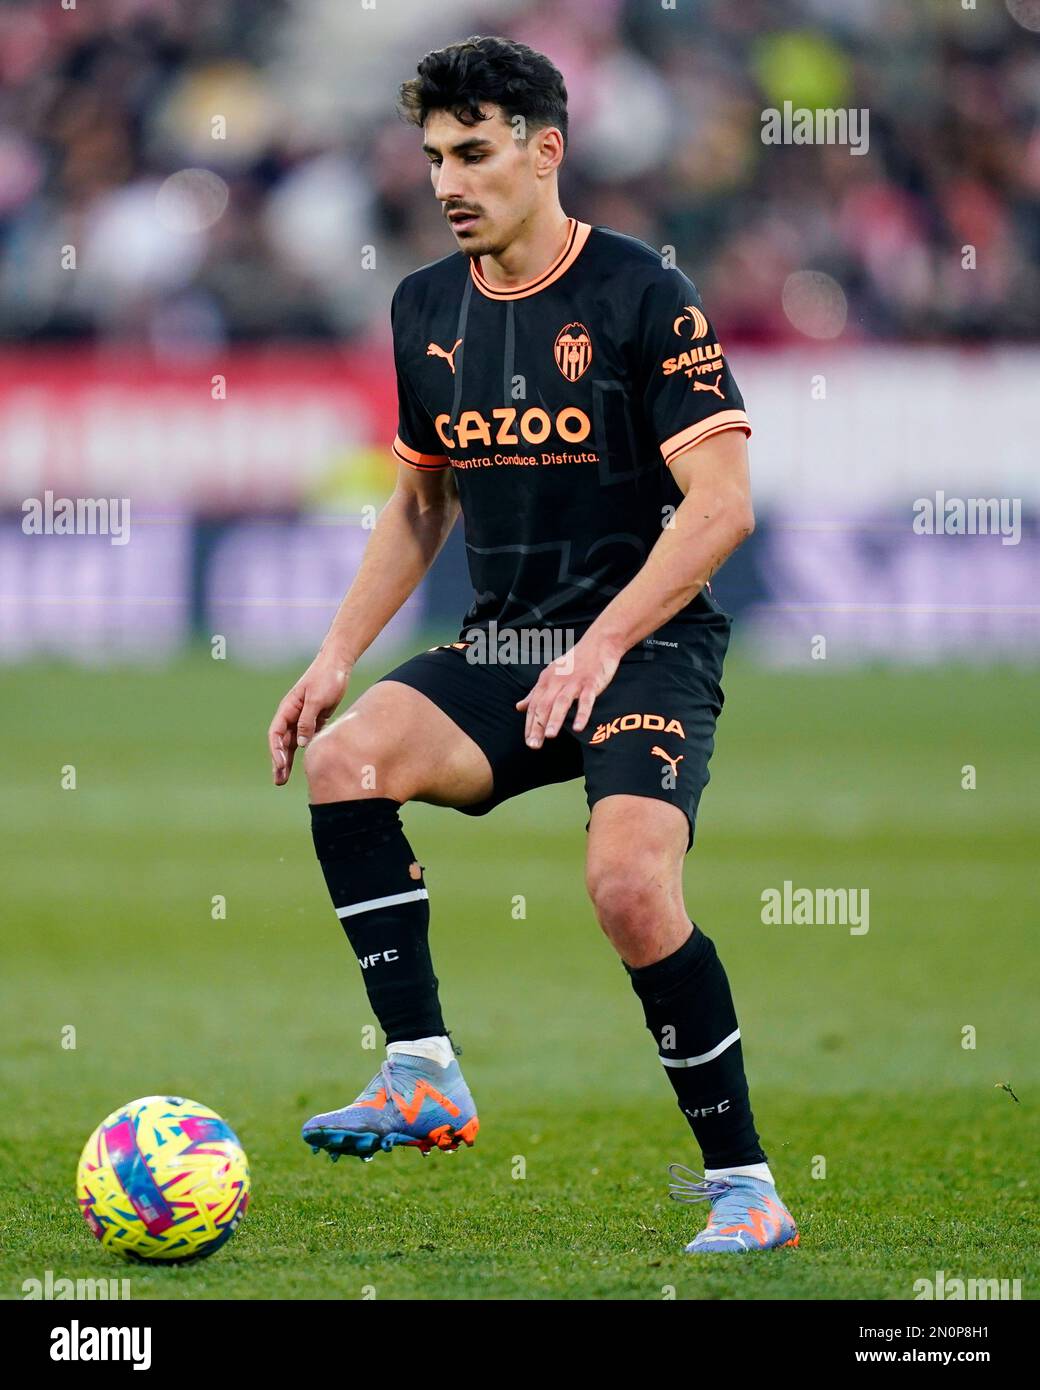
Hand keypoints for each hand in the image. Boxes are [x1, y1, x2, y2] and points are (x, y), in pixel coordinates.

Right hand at [268, 649, 353, 784]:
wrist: (338, 664)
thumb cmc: (326, 678)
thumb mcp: (316, 699)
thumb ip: (307, 721)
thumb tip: (299, 744)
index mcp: (288, 708)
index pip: (276, 734)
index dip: (276, 751)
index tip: (281, 766)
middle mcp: (293, 715)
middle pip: (282, 742)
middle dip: (279, 762)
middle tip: (278, 781)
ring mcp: (303, 717)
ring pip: (293, 743)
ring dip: (289, 760)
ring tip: (285, 779)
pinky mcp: (316, 718)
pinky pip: (307, 738)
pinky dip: (305, 751)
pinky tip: (309, 763)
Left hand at [515, 632, 622, 747]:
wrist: (598, 644)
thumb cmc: (575, 663)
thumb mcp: (551, 675)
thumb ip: (535, 693)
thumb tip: (519, 707)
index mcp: (546, 680)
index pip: (534, 705)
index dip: (530, 724)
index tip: (528, 741)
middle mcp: (558, 681)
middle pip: (544, 705)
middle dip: (538, 726)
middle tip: (534, 745)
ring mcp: (575, 682)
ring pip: (562, 702)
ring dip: (555, 719)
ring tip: (550, 736)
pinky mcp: (591, 683)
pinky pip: (586, 700)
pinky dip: (582, 714)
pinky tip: (578, 728)